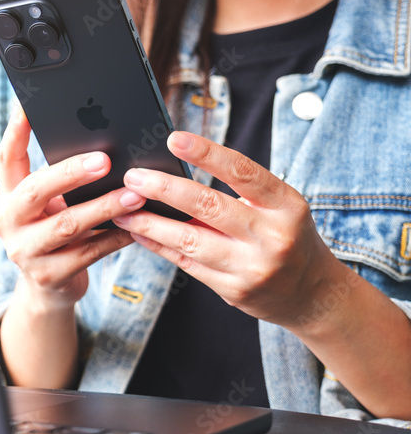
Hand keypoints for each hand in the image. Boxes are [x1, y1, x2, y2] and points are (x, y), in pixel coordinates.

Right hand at [0, 107, 144, 309]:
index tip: (28, 105)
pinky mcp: (49, 275)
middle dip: (71, 173)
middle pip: (35, 190)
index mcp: (7, 196)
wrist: (47, 288)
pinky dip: (115, 238)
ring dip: (104, 207)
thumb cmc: (53, 233)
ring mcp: (26, 251)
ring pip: (67, 224)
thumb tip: (104, 146)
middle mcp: (9, 222)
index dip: (16, 130)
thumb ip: (59, 181)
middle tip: (105, 159)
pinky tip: (137, 226)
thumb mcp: (47, 205)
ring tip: (135, 194)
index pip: (6, 158)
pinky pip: (89, 253)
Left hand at [112, 130, 337, 329]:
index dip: (207, 154)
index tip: (174, 139)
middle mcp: (272, 236)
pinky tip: (138, 232)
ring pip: (189, 241)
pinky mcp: (233, 290)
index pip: (243, 172)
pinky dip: (158, 246)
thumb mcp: (279, 209)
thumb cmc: (286, 237)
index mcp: (286, 205)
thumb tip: (177, 172)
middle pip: (208, 206)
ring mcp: (252, 267)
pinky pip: (186, 264)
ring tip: (121, 209)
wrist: (311, 294)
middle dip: (164, 189)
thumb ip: (239, 193)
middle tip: (132, 177)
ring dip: (150, 223)